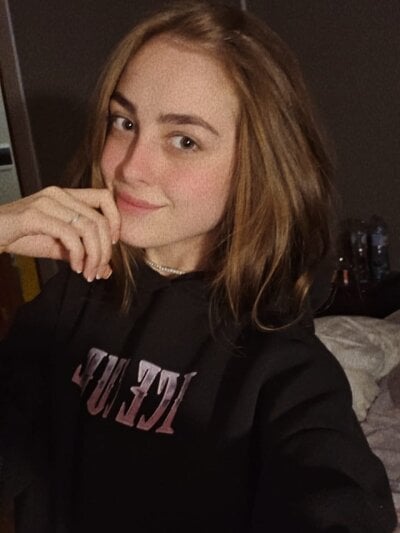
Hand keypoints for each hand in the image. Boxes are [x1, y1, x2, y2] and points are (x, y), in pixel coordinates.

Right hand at [0, 186, 119, 280]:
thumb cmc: (19, 236)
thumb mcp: (56, 246)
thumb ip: (82, 253)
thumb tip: (106, 270)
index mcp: (65, 196)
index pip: (105, 197)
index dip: (115, 221)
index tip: (112, 245)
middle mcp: (58, 194)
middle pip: (100, 220)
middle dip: (104, 250)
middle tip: (98, 270)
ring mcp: (46, 203)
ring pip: (89, 227)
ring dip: (94, 256)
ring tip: (87, 272)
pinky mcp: (34, 215)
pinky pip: (69, 234)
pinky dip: (78, 254)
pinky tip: (74, 267)